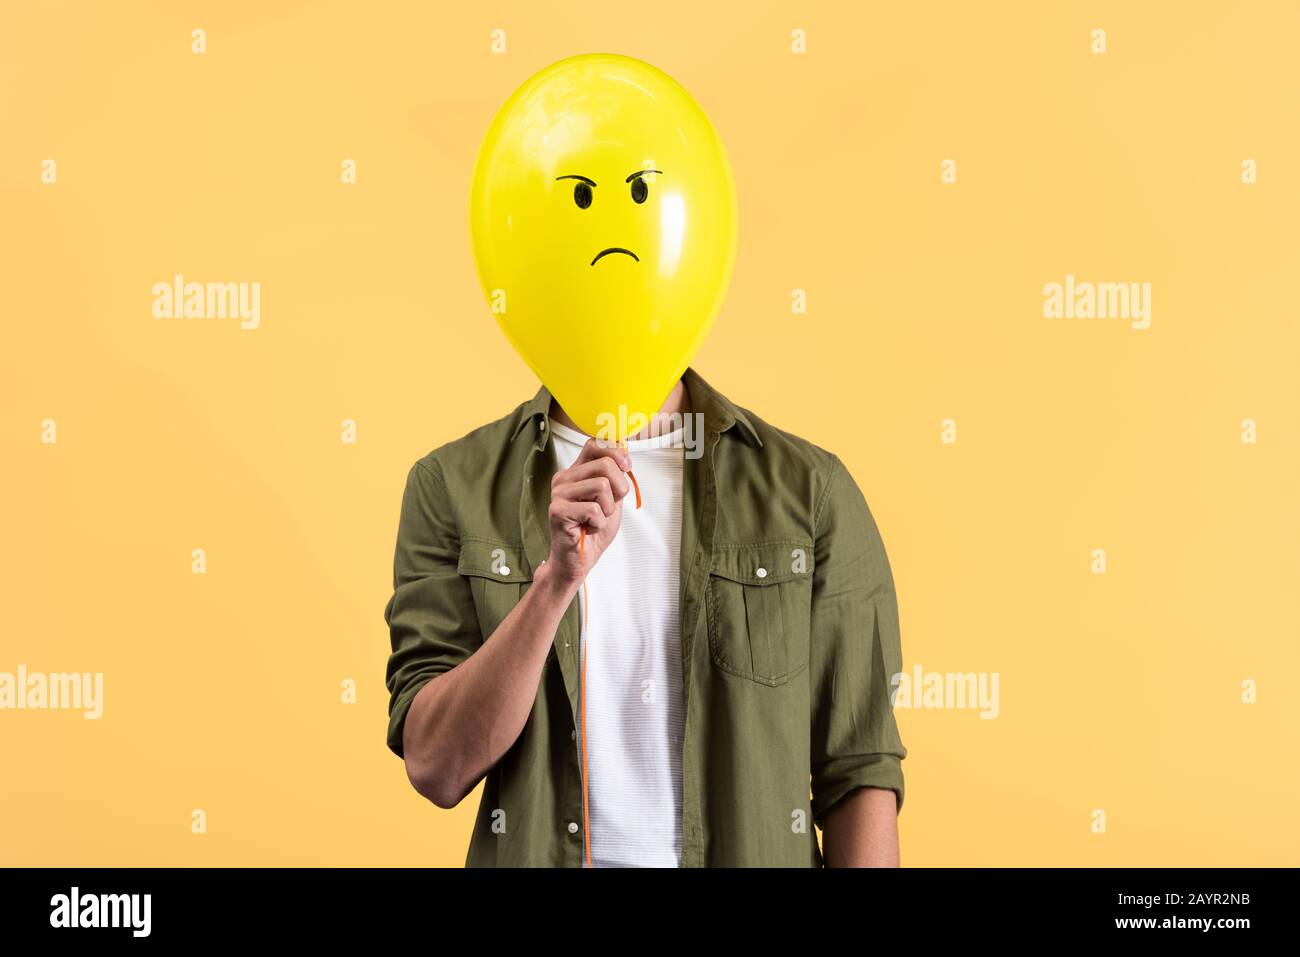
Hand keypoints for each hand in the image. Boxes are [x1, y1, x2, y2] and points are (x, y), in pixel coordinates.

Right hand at [545, 438, 630, 590]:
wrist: (579, 560)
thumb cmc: (593, 529)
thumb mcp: (612, 498)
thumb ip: (616, 476)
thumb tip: (624, 452)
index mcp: (575, 472)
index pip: (595, 444)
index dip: (616, 452)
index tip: (627, 467)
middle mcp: (563, 478)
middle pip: (605, 465)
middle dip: (619, 489)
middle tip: (607, 508)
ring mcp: (558, 493)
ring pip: (602, 485)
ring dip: (608, 509)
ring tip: (596, 519)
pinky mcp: (557, 511)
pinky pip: (594, 509)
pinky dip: (599, 524)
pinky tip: (588, 529)